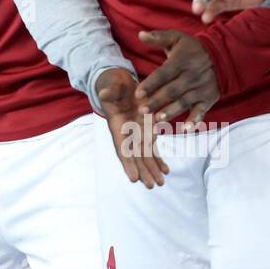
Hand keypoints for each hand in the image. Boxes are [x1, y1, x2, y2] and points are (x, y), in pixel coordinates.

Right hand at [96, 67, 168, 188]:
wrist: (120, 83)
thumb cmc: (114, 84)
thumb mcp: (111, 85)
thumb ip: (109, 91)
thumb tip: (103, 93)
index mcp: (117, 126)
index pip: (122, 147)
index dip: (128, 163)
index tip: (133, 178)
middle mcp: (127, 133)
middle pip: (135, 156)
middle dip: (143, 171)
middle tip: (151, 185)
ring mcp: (137, 133)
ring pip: (145, 155)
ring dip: (152, 169)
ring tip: (160, 183)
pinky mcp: (146, 130)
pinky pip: (152, 148)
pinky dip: (158, 159)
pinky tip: (166, 170)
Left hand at [134, 30, 219, 124]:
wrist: (222, 56)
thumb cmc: (193, 48)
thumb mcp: (177, 38)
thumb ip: (158, 37)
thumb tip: (140, 34)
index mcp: (181, 62)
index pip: (163, 74)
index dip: (151, 84)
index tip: (138, 94)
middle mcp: (191, 76)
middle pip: (171, 91)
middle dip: (156, 102)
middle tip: (142, 111)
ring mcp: (200, 89)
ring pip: (183, 102)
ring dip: (170, 112)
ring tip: (157, 120)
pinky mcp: (208, 99)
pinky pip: (201, 111)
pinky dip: (194, 120)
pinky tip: (185, 129)